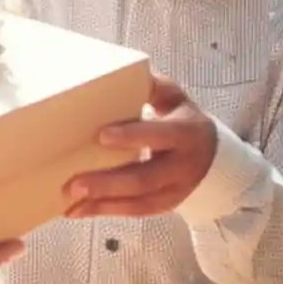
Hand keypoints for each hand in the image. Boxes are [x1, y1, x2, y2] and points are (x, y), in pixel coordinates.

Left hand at [62, 74, 217, 217]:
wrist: (211, 153)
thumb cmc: (181, 118)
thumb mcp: (174, 97)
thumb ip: (153, 86)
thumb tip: (123, 72)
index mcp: (186, 132)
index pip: (160, 135)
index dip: (132, 137)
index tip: (101, 135)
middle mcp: (183, 165)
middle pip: (145, 178)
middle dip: (108, 182)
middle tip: (75, 184)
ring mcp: (176, 190)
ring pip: (138, 202)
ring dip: (102, 203)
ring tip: (71, 202)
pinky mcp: (165, 205)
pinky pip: (135, 212)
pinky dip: (105, 211)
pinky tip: (78, 211)